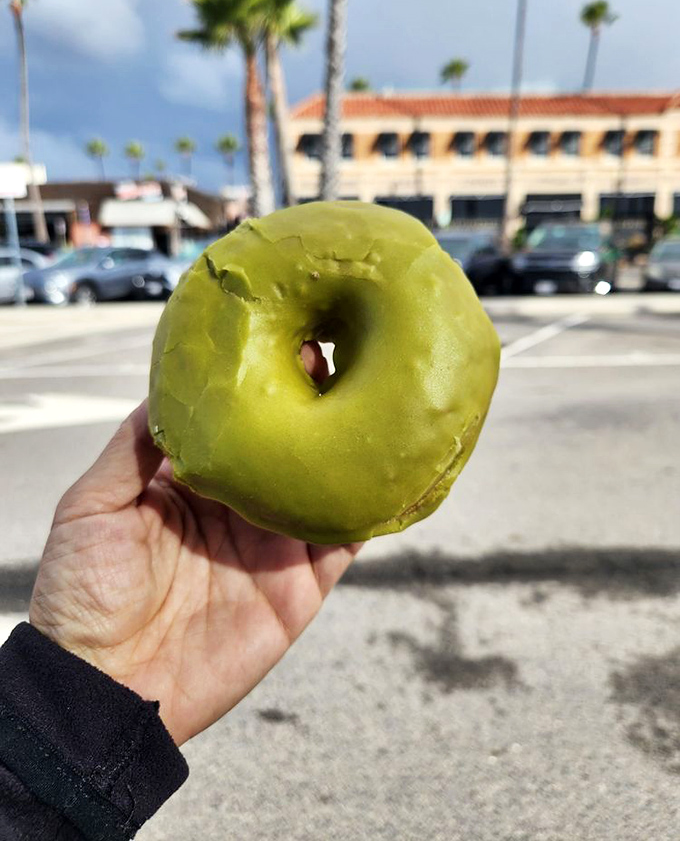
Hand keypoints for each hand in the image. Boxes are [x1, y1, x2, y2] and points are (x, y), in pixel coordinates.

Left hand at [29, 395, 359, 745]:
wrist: (107, 689)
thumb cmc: (83, 594)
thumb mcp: (92, 506)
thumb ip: (132, 448)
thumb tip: (168, 389)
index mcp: (192, 485)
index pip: (237, 426)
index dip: (259, 388)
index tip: (280, 344)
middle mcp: (239, 508)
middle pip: (288, 449)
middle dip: (312, 406)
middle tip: (333, 360)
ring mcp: (274, 546)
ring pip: (323, 487)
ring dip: (347, 450)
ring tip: (369, 403)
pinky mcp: (301, 586)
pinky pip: (344, 542)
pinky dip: (370, 512)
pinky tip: (388, 476)